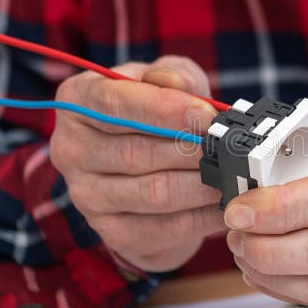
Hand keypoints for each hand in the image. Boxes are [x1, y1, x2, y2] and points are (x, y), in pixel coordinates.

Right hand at [49, 55, 224, 271]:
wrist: (151, 169)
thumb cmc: (160, 115)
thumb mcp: (169, 82)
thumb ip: (175, 76)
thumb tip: (176, 83)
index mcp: (78, 100)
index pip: (114, 103)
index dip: (164, 109)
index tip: (207, 115)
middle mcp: (72, 149)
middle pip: (137, 152)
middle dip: (193, 151)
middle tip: (232, 149)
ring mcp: (88, 195)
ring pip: (154, 192)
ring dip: (202, 185)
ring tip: (235, 175)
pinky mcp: (113, 231)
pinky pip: (165, 226)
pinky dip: (203, 217)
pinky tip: (227, 204)